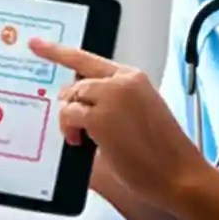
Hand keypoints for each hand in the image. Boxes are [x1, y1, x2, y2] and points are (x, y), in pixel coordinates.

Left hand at [29, 37, 206, 208]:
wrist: (180, 174)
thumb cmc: (164, 152)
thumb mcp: (141, 112)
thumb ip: (113, 99)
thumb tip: (78, 101)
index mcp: (133, 78)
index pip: (87, 59)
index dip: (57, 52)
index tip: (38, 45)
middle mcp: (122, 82)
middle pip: (75, 83)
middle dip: (71, 105)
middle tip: (77, 127)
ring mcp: (112, 97)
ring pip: (70, 99)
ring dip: (70, 120)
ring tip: (83, 138)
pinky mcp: (101, 118)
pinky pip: (69, 116)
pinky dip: (69, 130)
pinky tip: (81, 142)